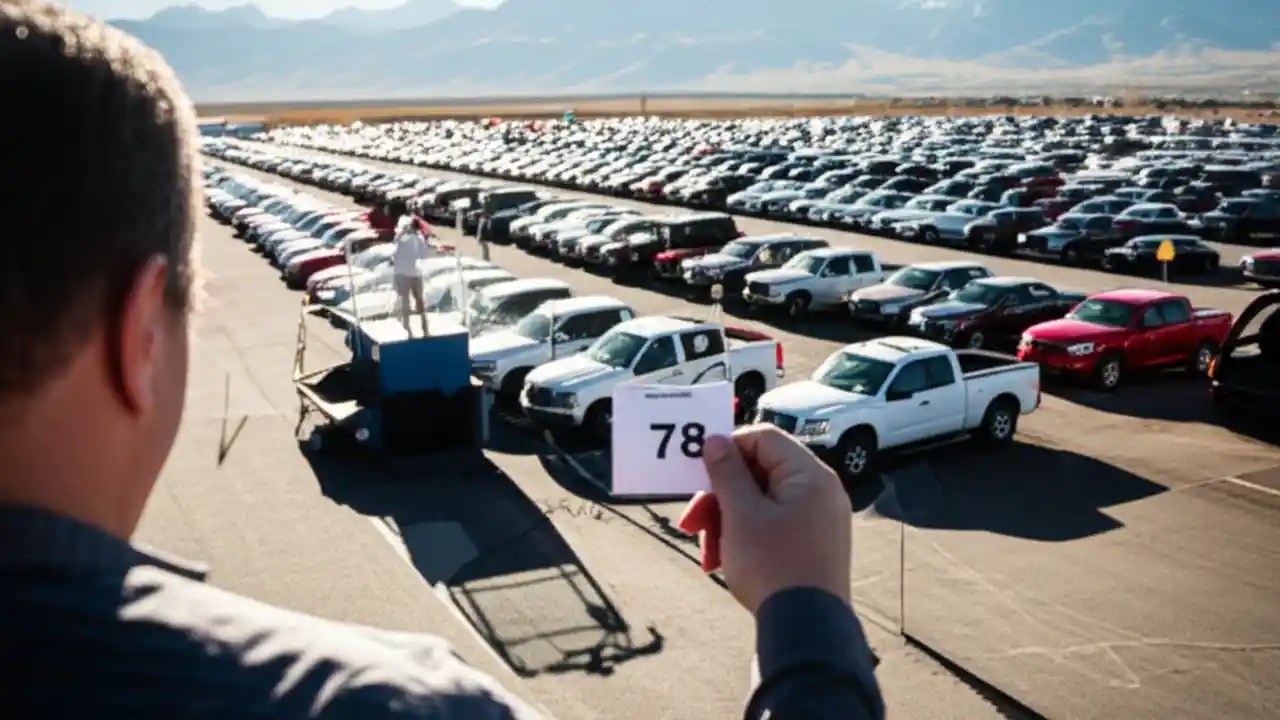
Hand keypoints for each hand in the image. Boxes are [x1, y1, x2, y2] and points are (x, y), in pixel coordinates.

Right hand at [678, 425, 851, 614]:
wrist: (807, 629)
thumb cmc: (773, 566)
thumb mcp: (740, 515)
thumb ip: (726, 473)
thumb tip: (715, 441)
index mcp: (810, 475)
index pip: (764, 439)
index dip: (728, 450)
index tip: (700, 472)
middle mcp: (821, 491)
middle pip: (760, 474)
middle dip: (721, 497)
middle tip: (692, 521)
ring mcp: (821, 519)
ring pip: (763, 503)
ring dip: (728, 521)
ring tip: (707, 551)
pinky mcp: (815, 543)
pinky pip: (775, 525)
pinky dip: (747, 537)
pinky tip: (722, 561)